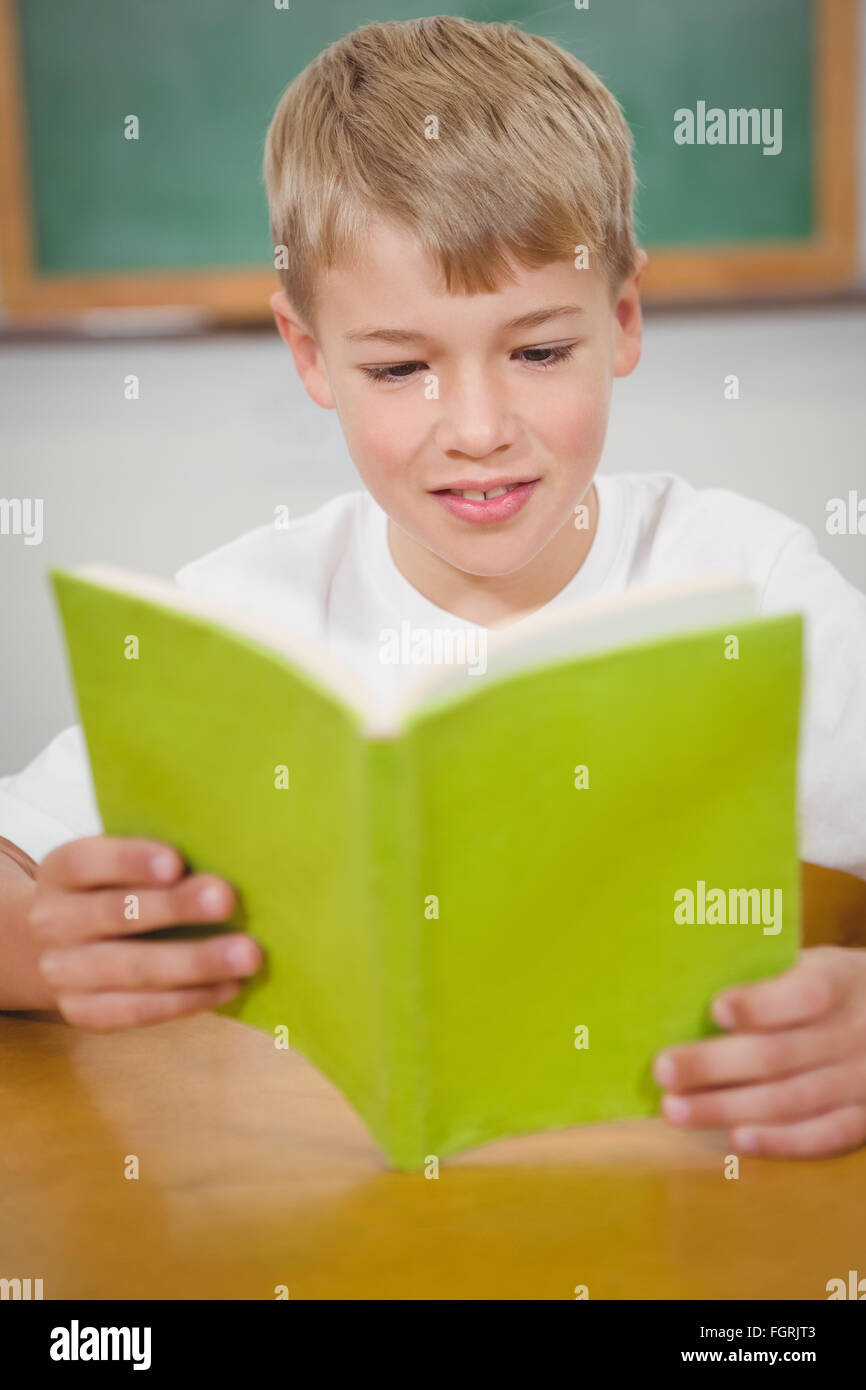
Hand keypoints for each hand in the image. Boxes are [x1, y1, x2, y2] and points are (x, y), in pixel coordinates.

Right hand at [28, 835, 262, 1031]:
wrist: (60, 947)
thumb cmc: (113, 892)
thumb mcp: (114, 866)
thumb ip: (157, 861)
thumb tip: (228, 857)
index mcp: (60, 871)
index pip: (87, 862)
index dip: (130, 861)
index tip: (176, 861)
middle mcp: (52, 921)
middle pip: (115, 914)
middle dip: (174, 908)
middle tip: (226, 899)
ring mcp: (62, 972)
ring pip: (132, 969)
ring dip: (195, 962)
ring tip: (247, 954)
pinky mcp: (82, 1012)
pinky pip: (138, 1010)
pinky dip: (187, 999)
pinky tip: (229, 986)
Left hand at [652, 946, 865, 1157]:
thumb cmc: (837, 987)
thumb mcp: (818, 964)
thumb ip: (773, 977)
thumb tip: (690, 990)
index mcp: (840, 982)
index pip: (804, 994)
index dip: (760, 1004)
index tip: (716, 1008)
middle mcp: (854, 1033)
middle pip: (779, 1054)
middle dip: (715, 1065)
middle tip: (664, 1070)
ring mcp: (862, 1080)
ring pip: (790, 1100)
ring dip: (728, 1108)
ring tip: (676, 1109)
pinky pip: (823, 1136)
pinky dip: (780, 1141)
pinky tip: (737, 1140)